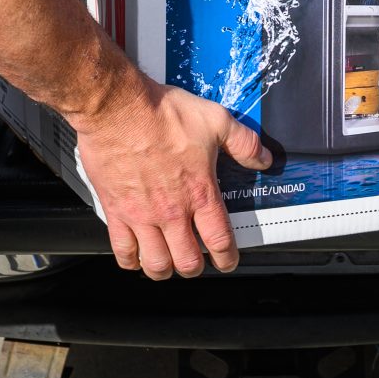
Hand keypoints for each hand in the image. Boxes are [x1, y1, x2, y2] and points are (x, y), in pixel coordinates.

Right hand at [70, 75, 270, 279]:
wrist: (118, 109)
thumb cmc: (161, 114)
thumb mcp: (216, 121)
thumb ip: (243, 144)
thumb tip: (263, 159)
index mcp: (199, 192)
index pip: (219, 240)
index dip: (227, 258)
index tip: (226, 261)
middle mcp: (172, 210)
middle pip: (187, 260)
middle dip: (195, 268)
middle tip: (195, 262)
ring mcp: (142, 215)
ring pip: (156, 263)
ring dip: (164, 269)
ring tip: (167, 263)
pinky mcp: (116, 211)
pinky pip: (122, 250)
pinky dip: (130, 260)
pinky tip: (134, 257)